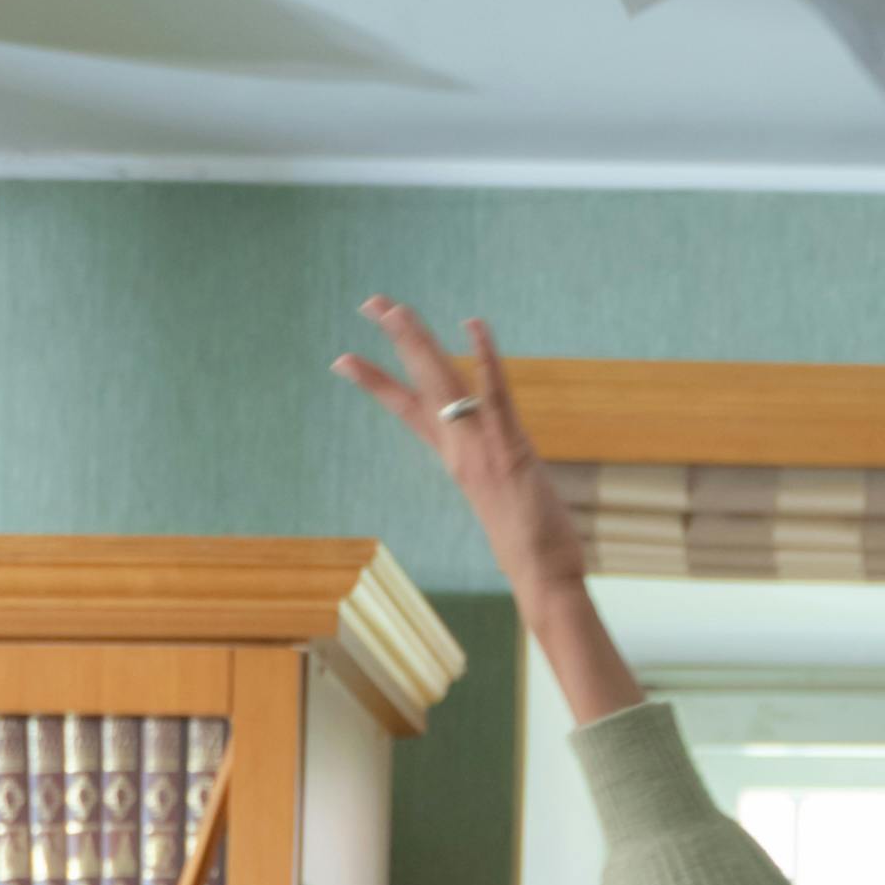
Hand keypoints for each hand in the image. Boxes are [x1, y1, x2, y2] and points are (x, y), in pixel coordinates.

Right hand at [337, 298, 578, 574]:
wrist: (540, 581)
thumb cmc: (529, 549)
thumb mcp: (502, 503)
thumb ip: (493, 478)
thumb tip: (492, 472)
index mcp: (457, 459)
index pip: (410, 410)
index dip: (378, 382)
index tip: (344, 359)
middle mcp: (460, 450)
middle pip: (419, 384)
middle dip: (395, 340)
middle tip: (369, 303)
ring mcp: (482, 448)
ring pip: (445, 383)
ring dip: (419, 341)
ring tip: (395, 308)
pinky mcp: (511, 450)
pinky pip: (496, 396)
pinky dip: (485, 359)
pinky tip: (474, 324)